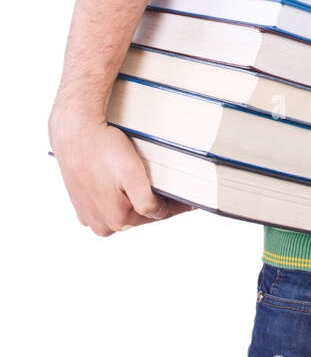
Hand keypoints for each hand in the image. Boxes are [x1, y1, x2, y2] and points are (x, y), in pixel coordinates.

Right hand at [49, 112, 191, 236]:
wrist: (74, 131)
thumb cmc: (103, 148)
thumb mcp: (133, 174)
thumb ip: (148, 202)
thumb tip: (158, 214)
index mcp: (116, 220)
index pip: (156, 215)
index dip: (175, 204)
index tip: (190, 200)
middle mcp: (100, 224)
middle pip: (139, 214)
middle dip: (155, 201)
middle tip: (172, 188)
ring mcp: (88, 215)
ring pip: (123, 209)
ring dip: (135, 199)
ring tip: (148, 182)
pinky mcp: (80, 204)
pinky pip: (107, 203)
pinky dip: (118, 195)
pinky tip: (123, 181)